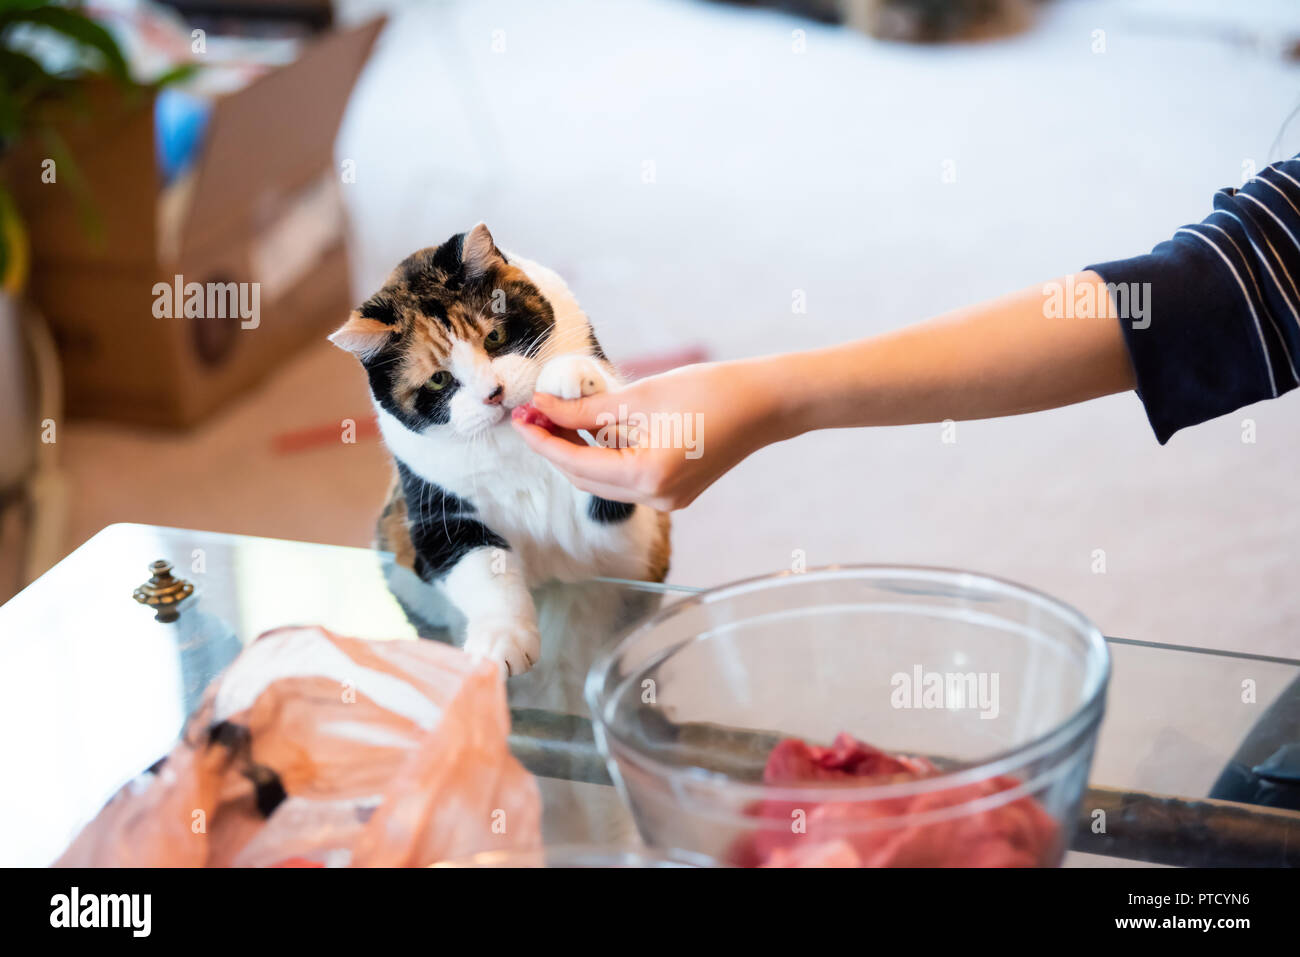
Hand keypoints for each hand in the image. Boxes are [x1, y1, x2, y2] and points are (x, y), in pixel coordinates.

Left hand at [511, 360, 783, 509]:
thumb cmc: (710, 391)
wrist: (765, 403)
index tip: (519, 417)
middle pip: (585, 478)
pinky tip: (592, 428)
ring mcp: (667, 501)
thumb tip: (544, 409)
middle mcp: (656, 499)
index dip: (541, 440)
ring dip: (578, 451)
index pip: (575, 463)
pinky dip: (604, 456)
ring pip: (603, 481)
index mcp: (646, 476)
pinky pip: (626, 478)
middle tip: (533, 413)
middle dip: (555, 446)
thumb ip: (586, 410)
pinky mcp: (675, 492)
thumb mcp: (640, 397)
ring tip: (557, 415)